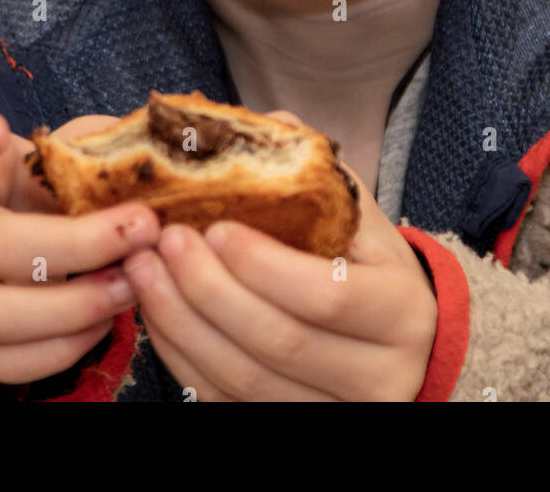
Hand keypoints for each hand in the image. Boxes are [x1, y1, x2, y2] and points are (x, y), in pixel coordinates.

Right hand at [0, 105, 160, 385]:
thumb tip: (147, 152)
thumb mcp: (61, 153)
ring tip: (132, 283)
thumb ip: (94, 144)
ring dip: (74, 304)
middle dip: (75, 244)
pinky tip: (103, 320)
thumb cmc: (42, 188)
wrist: (17, 242)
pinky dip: (61, 346)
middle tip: (141, 231)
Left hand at [123, 111, 438, 400]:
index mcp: (400, 309)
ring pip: (244, 381)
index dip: (263, 266)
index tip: (216, 226)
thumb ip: (319, 173)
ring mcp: (335, 412)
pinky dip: (183, 357)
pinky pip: (225, 402)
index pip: (325, 295)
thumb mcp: (363, 217)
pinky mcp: (296, 425)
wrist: (406, 342)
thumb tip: (269, 124)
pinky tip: (157, 312)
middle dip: (209, 290)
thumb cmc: (372, 266)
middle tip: (165, 242)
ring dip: (182, 323)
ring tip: (143, 270)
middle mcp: (379, 375)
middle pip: (278, 341)